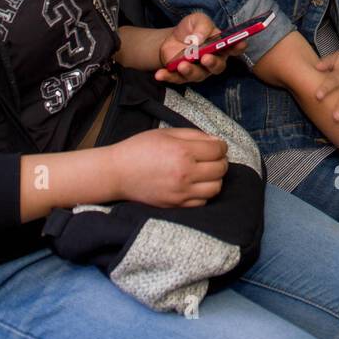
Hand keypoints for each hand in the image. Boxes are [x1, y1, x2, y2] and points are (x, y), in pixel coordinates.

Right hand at [110, 127, 228, 207]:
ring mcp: (181, 192)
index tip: (216, 145)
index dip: (220, 145)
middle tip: (212, 157)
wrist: (117, 173)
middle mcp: (184, 173)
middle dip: (220, 160)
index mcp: (182, 151)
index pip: (218, 149)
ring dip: (215, 178)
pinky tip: (196, 184)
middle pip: (221, 168)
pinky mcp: (176, 205)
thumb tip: (216, 140)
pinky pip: (203, 202)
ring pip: (216, 188)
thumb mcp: (167, 133)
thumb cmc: (140, 149)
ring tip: (206, 172)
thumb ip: (194, 134)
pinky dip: (204, 193)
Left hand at [156, 12, 244, 83]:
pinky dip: (168, 77)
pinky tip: (160, 74)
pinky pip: (176, 79)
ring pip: (198, 75)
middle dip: (212, 63)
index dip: (238, 47)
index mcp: (221, 46)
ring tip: (182, 65)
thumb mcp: (196, 20)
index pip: (234, 48)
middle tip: (205, 58)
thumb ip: (202, 26)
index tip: (240, 44)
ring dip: (190, 71)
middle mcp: (213, 61)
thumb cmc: (190, 30)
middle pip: (218, 66)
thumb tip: (199, 38)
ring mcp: (198, 70)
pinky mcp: (182, 76)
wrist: (171, 39)